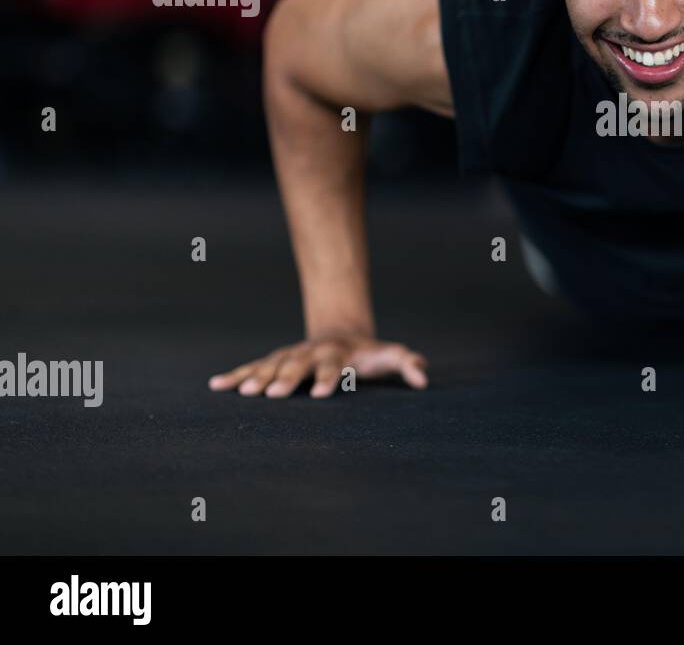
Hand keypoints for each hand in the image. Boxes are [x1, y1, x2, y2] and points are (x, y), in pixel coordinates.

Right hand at [208, 332, 428, 398]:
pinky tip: (216, 386)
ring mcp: (291, 355)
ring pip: (271, 365)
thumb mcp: (390, 355)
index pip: (333, 367)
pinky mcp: (275, 360)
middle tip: (271, 395)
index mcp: (338, 354)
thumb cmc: (368, 353)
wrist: (342, 333)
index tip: (319, 394)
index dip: (328, 379)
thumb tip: (423, 378)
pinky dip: (235, 376)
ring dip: (257, 378)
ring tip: (242, 393)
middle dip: (285, 379)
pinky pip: (253, 367)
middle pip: (297, 366)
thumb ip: (406, 364)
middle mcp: (311, 352)